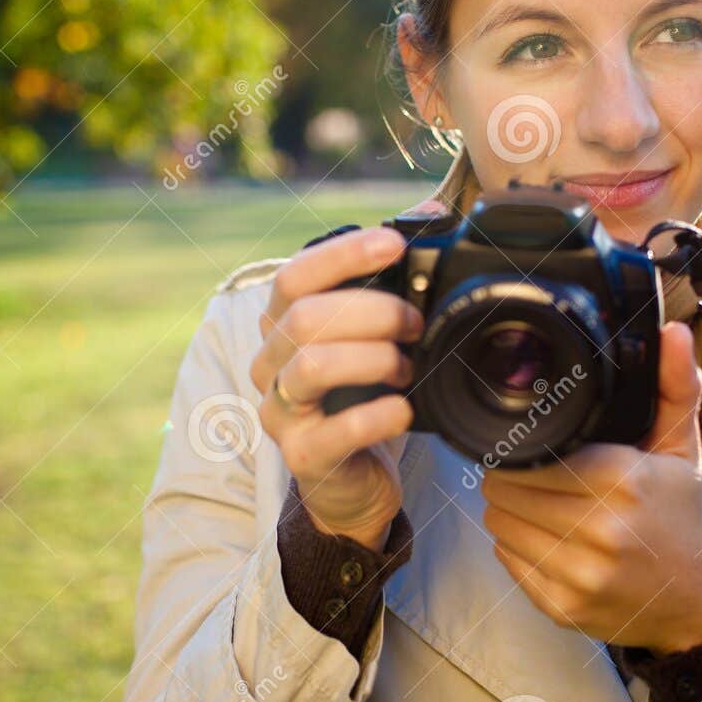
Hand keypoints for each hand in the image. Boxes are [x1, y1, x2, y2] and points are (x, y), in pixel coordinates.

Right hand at [248, 222, 427, 550]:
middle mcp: (270, 363)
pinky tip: (403, 410)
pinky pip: (334, 430)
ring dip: (374, 359)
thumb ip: (387, 288)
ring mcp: (280, 411)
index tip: (394, 243)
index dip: (343, 255)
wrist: (353, 480)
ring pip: (314, 365)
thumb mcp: (369, 339)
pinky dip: (377, 416)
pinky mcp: (301, 456)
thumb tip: (431, 221)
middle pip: (306, 317)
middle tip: (416, 325)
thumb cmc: (362, 398)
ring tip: (407, 370)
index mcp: (282, 325)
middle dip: (374, 312)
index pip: (294, 276)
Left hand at [479, 321, 701, 653]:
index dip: (518, 448)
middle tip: (530, 473)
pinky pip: (507, 563)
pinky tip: (544, 537)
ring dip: (508, 511)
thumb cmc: (683, 516)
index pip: (529, 456)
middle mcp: (598, 531)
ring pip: (499, 526)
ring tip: (536, 502)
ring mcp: (578, 575)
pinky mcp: (561, 608)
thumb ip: (673, 387)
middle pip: (506, 491)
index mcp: (622, 482)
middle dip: (510, 478)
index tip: (527, 445)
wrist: (699, 602)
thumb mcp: (681, 449)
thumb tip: (674, 332)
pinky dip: (515, 547)